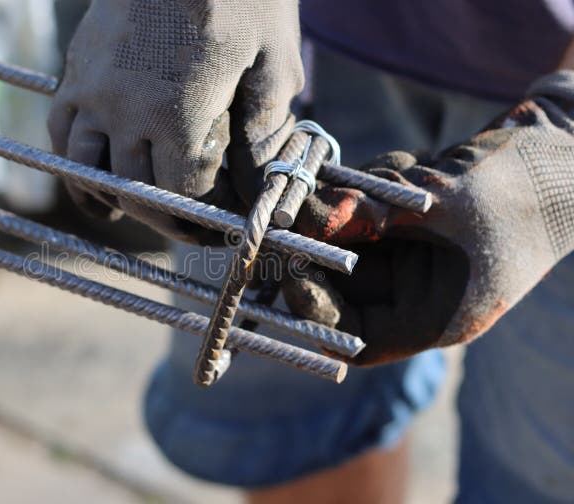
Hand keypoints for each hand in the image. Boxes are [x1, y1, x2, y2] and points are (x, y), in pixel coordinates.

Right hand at [48, 0, 303, 242]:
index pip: (179, 194)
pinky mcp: (76, 67)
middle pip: (132, 192)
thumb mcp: (274, 58)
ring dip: (110, 197)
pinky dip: (73, 163)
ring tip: (132, 210)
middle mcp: (125, 111)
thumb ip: (263, 127)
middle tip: (185, 225)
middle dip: (161, 218)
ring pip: (84, 170)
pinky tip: (93, 175)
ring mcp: (92, 89)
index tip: (215, 223)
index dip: (199, 216)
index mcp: (178, 113)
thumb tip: (256, 182)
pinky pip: (60, 132)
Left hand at [284, 71, 573, 364]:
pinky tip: (416, 161)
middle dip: (322, 246)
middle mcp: (419, 292)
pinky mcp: (411, 222)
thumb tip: (313, 214)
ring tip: (396, 174)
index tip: (291, 268)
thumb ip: (377, 211)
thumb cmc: (521, 190)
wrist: (564, 153)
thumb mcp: (448, 203)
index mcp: (435, 315)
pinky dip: (375, 182)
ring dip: (355, 204)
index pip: (356, 337)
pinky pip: (369, 209)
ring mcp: (415, 255)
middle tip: (305, 212)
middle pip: (343, 287)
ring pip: (350, 240)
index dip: (315, 310)